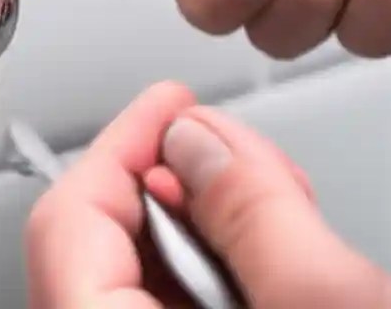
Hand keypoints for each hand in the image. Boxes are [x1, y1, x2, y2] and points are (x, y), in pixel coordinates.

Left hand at [24, 82, 390, 307]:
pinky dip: (224, 264)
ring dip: (209, 220)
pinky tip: (277, 253)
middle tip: (232, 146)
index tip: (167, 101)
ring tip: (279, 203)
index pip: (65, 220)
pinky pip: (173, 301)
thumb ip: (252, 210)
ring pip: (142, 268)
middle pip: (101, 239)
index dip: (119, 143)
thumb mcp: (325, 302)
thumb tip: (198, 140)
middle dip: (174, 177)